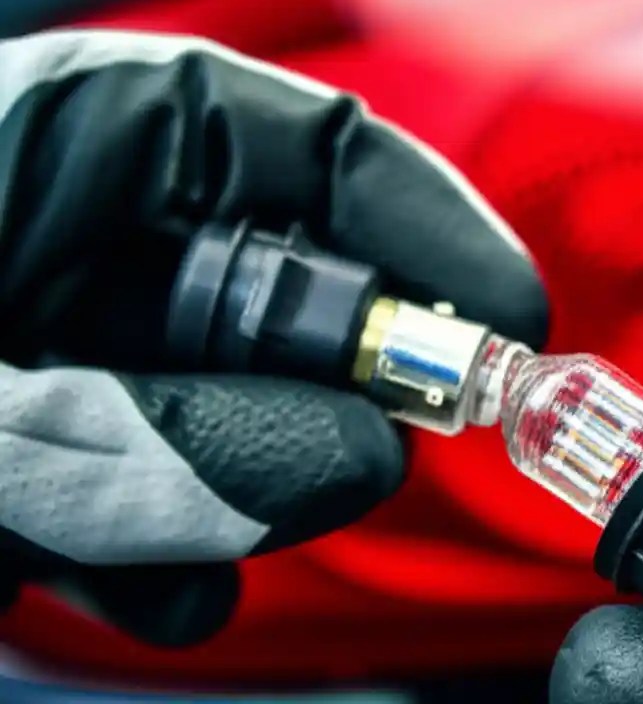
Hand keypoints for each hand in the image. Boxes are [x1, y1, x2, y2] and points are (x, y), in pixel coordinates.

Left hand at [0, 30, 546, 645]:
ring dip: (243, 484)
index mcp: (45, 145)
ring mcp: (46, 344)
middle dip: (341, 379)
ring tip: (203, 553)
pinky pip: (146, 481)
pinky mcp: (30, 447)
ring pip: (217, 402)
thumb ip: (134, 435)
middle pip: (273, 281)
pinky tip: (137, 586)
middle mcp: (57, 232)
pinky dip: (165, 544)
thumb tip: (359, 457)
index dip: (421, 220)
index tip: (509, 318)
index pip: (291, 140)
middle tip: (397, 453)